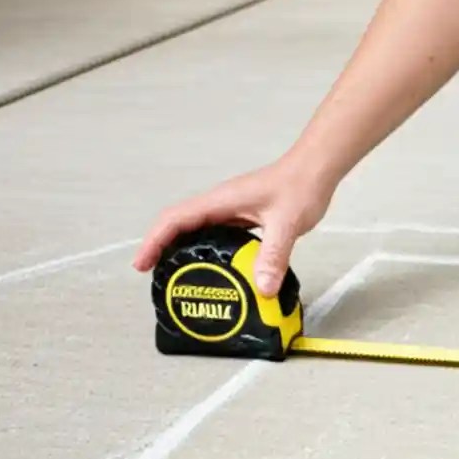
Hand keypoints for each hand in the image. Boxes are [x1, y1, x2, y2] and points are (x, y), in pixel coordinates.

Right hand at [132, 155, 335, 295]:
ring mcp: (232, 210)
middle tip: (158, 280)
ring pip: (199, 232)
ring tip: (182, 280)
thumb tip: (263, 289)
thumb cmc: (300, 186)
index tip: (142, 265)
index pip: (174, 219)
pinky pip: (219, 236)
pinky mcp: (245, 216)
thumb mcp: (286, 224)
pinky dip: (212, 252)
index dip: (154, 241)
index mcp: (220, 201)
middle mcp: (221, 205)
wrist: (317, 169)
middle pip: (180, 226)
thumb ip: (273, 256)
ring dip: (185, 252)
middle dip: (162, 250)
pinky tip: (219, 271)